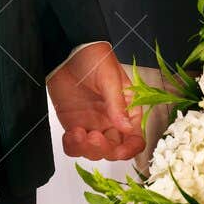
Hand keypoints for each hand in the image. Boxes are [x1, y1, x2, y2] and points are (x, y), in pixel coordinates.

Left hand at [47, 41, 144, 162]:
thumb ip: (117, 105)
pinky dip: (73, 146)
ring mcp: (93, 124)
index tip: (118, 150)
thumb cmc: (94, 58)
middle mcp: (112, 121)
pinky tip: (70, 134)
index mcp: (129, 110)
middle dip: (104, 149)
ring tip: (77, 133)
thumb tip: (127, 128)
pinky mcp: (74, 125)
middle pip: (114, 149)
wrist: (68, 51)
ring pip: (94, 152)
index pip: (135, 138)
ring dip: (86, 149)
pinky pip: (75, 146)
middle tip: (94, 137)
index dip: (129, 149)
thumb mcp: (110, 79)